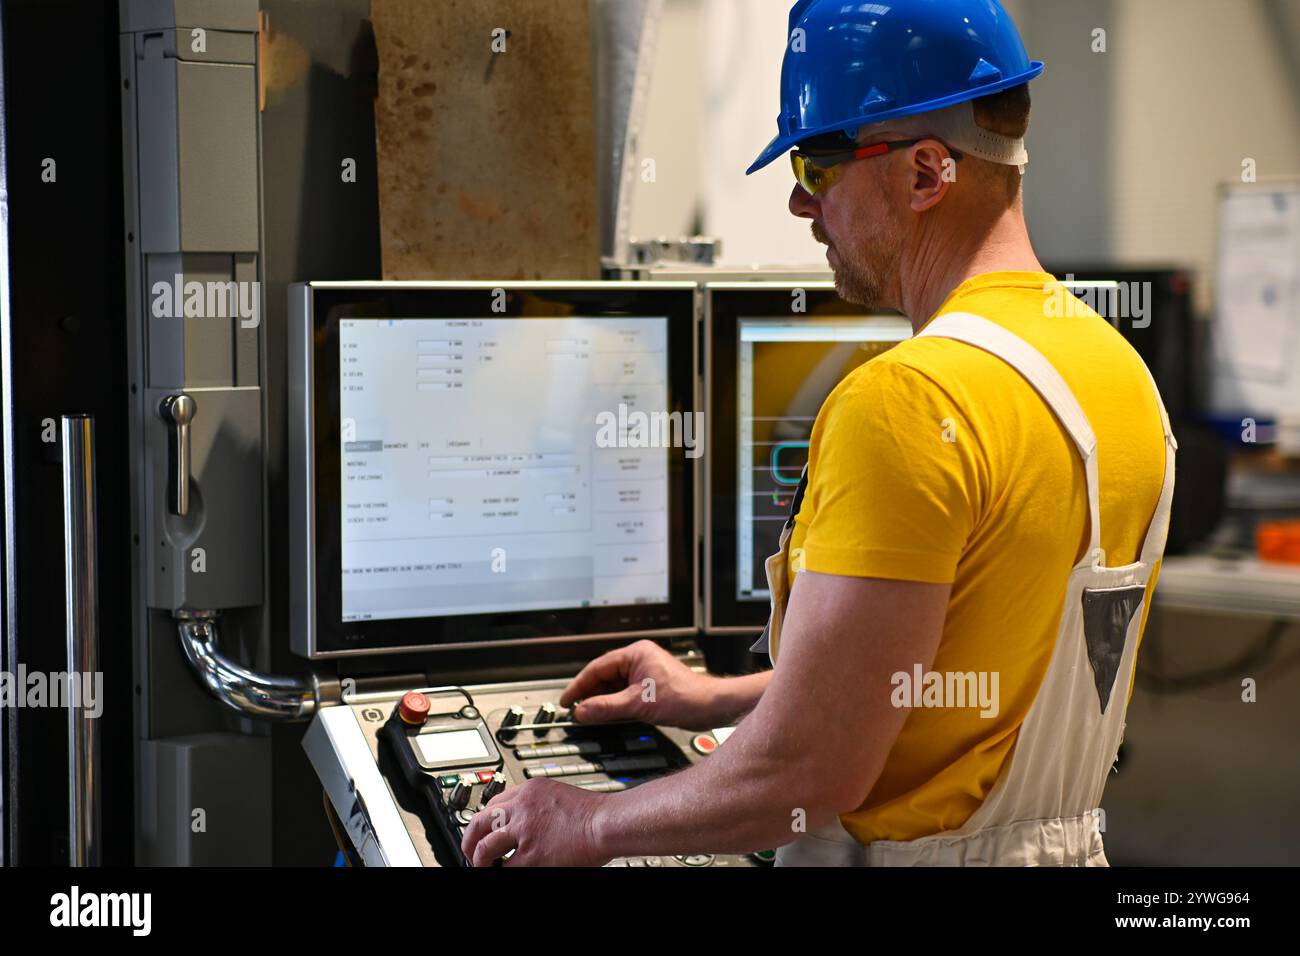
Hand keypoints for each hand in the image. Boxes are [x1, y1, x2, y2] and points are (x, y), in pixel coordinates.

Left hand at [460, 778, 610, 866]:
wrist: (607, 822)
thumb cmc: (594, 812)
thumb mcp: (559, 795)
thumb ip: (539, 805)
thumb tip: (528, 822)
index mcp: (529, 791)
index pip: (494, 802)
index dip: (484, 820)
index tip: (482, 830)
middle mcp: (521, 808)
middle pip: (480, 821)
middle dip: (470, 839)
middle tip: (470, 851)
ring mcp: (524, 832)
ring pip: (485, 847)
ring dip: (480, 860)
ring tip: (482, 867)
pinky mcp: (532, 856)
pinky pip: (506, 868)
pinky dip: (500, 872)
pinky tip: (503, 872)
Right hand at [560, 640, 722, 730]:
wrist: (710, 706)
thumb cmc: (685, 697)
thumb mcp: (638, 704)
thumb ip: (607, 708)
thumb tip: (583, 711)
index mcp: (635, 653)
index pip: (597, 667)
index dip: (579, 685)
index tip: (567, 700)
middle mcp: (639, 659)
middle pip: (604, 675)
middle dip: (589, 693)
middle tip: (575, 709)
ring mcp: (645, 672)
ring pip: (614, 685)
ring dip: (601, 700)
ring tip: (588, 714)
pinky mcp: (650, 686)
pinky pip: (624, 692)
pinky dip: (614, 704)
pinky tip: (606, 714)